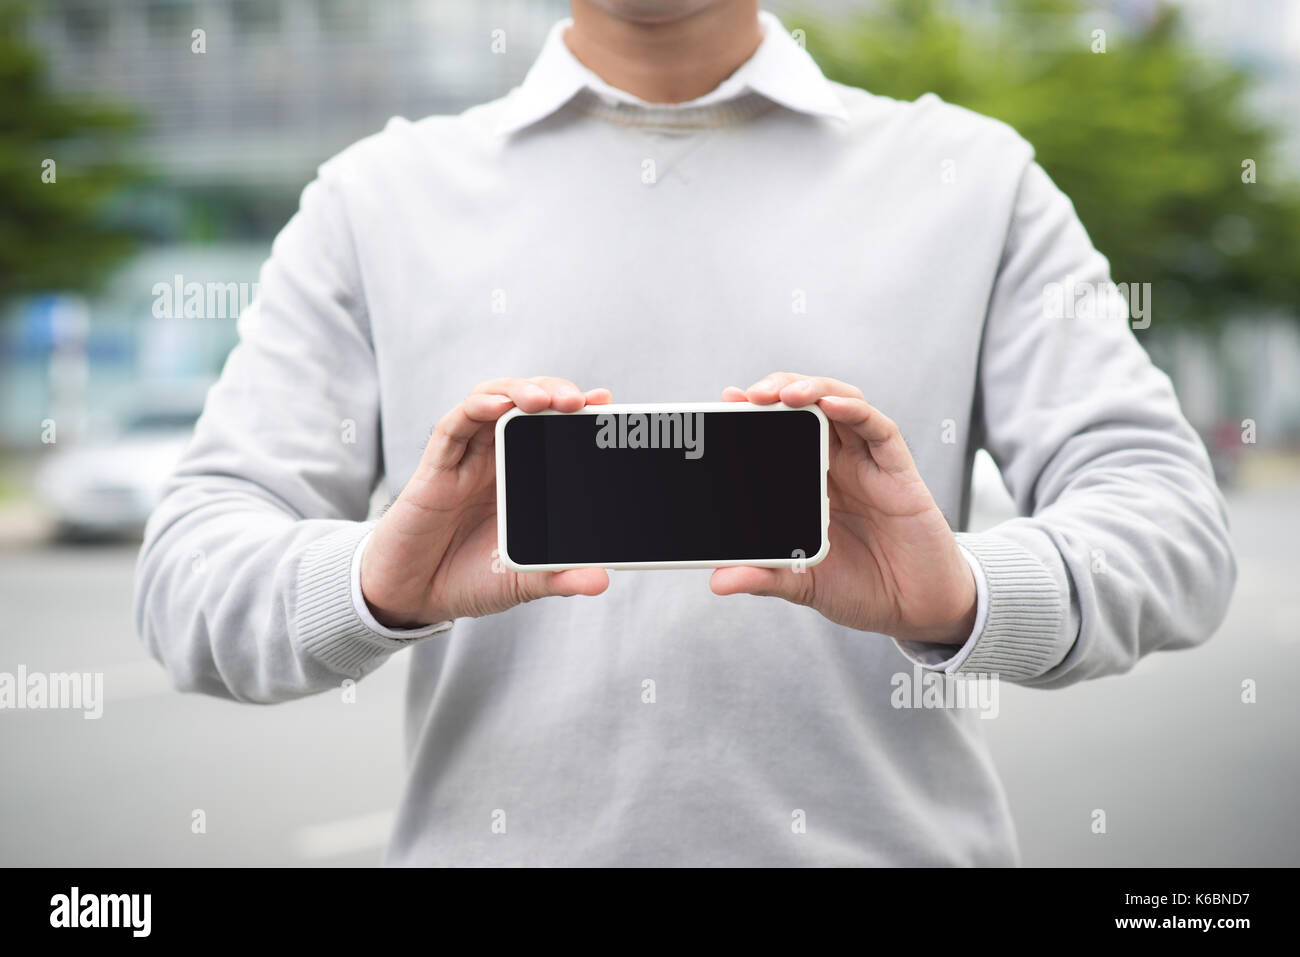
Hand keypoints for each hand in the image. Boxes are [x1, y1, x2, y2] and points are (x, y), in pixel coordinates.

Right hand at [359, 377, 611, 627]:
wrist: (413, 598)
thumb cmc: (467, 580)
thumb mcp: (522, 583)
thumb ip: (559, 578)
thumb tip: (601, 582)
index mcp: (523, 478)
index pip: (551, 430)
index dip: (576, 411)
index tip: (604, 404)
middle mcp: (495, 460)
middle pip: (525, 405)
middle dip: (553, 393)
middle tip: (580, 401)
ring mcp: (466, 459)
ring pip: (491, 402)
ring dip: (519, 390)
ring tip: (544, 399)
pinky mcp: (436, 467)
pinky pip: (455, 425)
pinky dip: (476, 407)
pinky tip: (498, 404)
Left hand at [712, 373, 976, 644]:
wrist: (916, 609)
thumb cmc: (862, 589)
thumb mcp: (803, 586)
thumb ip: (764, 578)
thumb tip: (718, 582)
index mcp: (810, 483)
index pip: (780, 433)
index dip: (755, 414)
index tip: (726, 403)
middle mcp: (837, 465)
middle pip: (807, 407)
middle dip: (777, 391)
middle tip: (747, 397)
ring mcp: (867, 463)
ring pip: (841, 404)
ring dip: (813, 389)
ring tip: (784, 393)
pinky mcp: (898, 470)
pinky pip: (877, 428)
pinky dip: (854, 410)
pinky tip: (831, 404)